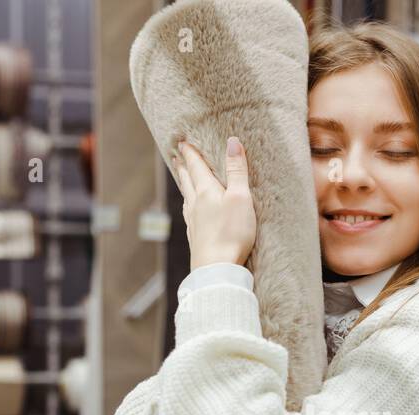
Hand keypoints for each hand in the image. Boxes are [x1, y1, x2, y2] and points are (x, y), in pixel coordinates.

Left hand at [173, 137, 256, 270]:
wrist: (216, 269)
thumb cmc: (231, 233)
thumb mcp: (240, 197)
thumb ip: (237, 170)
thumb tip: (233, 141)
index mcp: (205, 191)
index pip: (195, 166)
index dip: (190, 152)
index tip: (183, 141)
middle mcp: (195, 204)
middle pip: (187, 180)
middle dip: (183, 166)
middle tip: (177, 155)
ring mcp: (194, 222)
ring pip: (186, 197)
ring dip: (184, 184)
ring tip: (183, 178)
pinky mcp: (196, 238)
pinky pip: (189, 214)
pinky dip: (188, 205)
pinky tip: (190, 210)